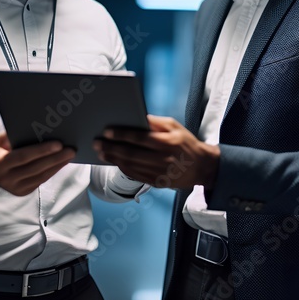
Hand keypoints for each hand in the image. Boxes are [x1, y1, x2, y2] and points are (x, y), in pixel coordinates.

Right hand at [0, 133, 75, 199]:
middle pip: (36, 168)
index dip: (42, 151)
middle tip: (71, 149)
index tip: (58, 144)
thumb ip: (15, 136)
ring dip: (58, 165)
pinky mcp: (22, 192)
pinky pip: (41, 181)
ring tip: (70, 155)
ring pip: (41, 176)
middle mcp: (7, 178)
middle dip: (56, 159)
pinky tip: (61, 162)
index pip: (24, 156)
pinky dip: (52, 171)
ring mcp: (15, 188)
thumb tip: (39, 127)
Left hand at [94, 115, 219, 188]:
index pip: (140, 138)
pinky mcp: (157, 182)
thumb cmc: (186, 143)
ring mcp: (159, 173)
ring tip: (101, 152)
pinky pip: (135, 175)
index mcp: (168, 142)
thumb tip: (136, 117)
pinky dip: (122, 168)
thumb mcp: (175, 126)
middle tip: (97, 142)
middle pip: (131, 153)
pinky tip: (114, 161)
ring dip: (113, 159)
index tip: (106, 131)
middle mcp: (163, 159)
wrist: (201, 167)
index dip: (121, 134)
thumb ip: (155, 122)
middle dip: (111, 147)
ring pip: (130, 166)